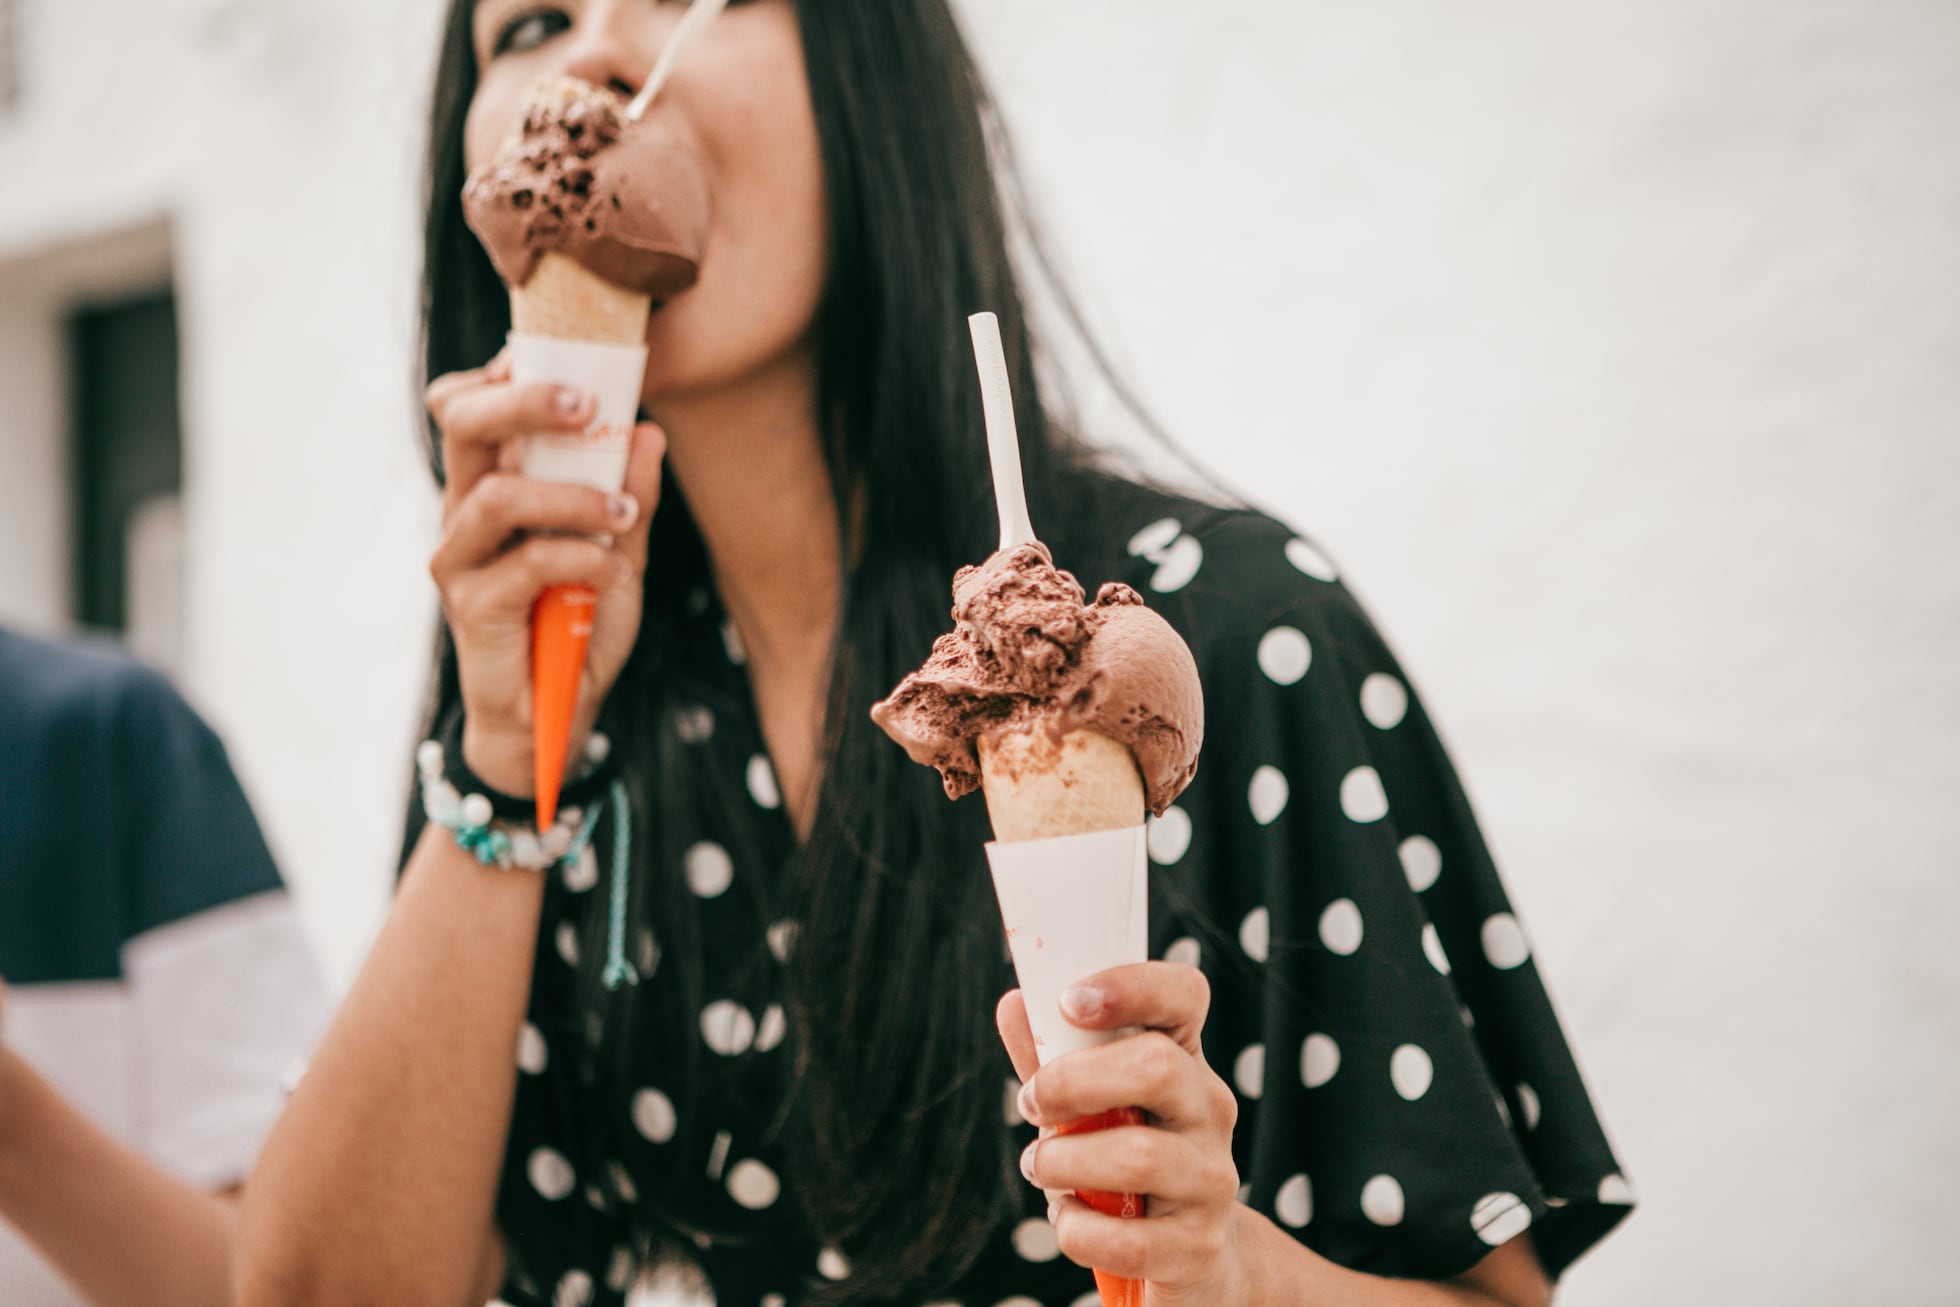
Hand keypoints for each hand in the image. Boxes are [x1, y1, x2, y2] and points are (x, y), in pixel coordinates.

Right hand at [424, 352, 665, 794]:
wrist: (556, 714)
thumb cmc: (579, 625)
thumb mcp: (620, 553)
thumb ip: (629, 494)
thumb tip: (649, 432)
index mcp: (492, 485)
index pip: (468, 405)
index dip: (504, 372)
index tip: (570, 365)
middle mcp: (465, 512)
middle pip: (462, 423)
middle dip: (523, 400)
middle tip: (587, 404)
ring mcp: (461, 558)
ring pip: (495, 494)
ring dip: (570, 495)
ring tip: (624, 514)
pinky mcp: (472, 605)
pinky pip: (524, 562)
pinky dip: (578, 557)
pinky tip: (612, 570)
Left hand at [997, 963, 1244, 1305]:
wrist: (1191, 1251)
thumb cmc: (1125, 1159)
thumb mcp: (1091, 1102)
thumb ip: (1053, 1057)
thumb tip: (1014, 1004)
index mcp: (1183, 1058)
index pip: (1183, 995)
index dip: (1131, 986)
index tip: (1070, 1001)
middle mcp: (1210, 1109)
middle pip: (1157, 1066)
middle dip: (1071, 1082)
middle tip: (1031, 1103)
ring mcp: (1212, 1179)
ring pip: (1136, 1156)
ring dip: (1062, 1161)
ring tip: (1040, 1166)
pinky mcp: (1198, 1246)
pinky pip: (1127, 1240)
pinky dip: (1077, 1230)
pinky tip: (1069, 1219)